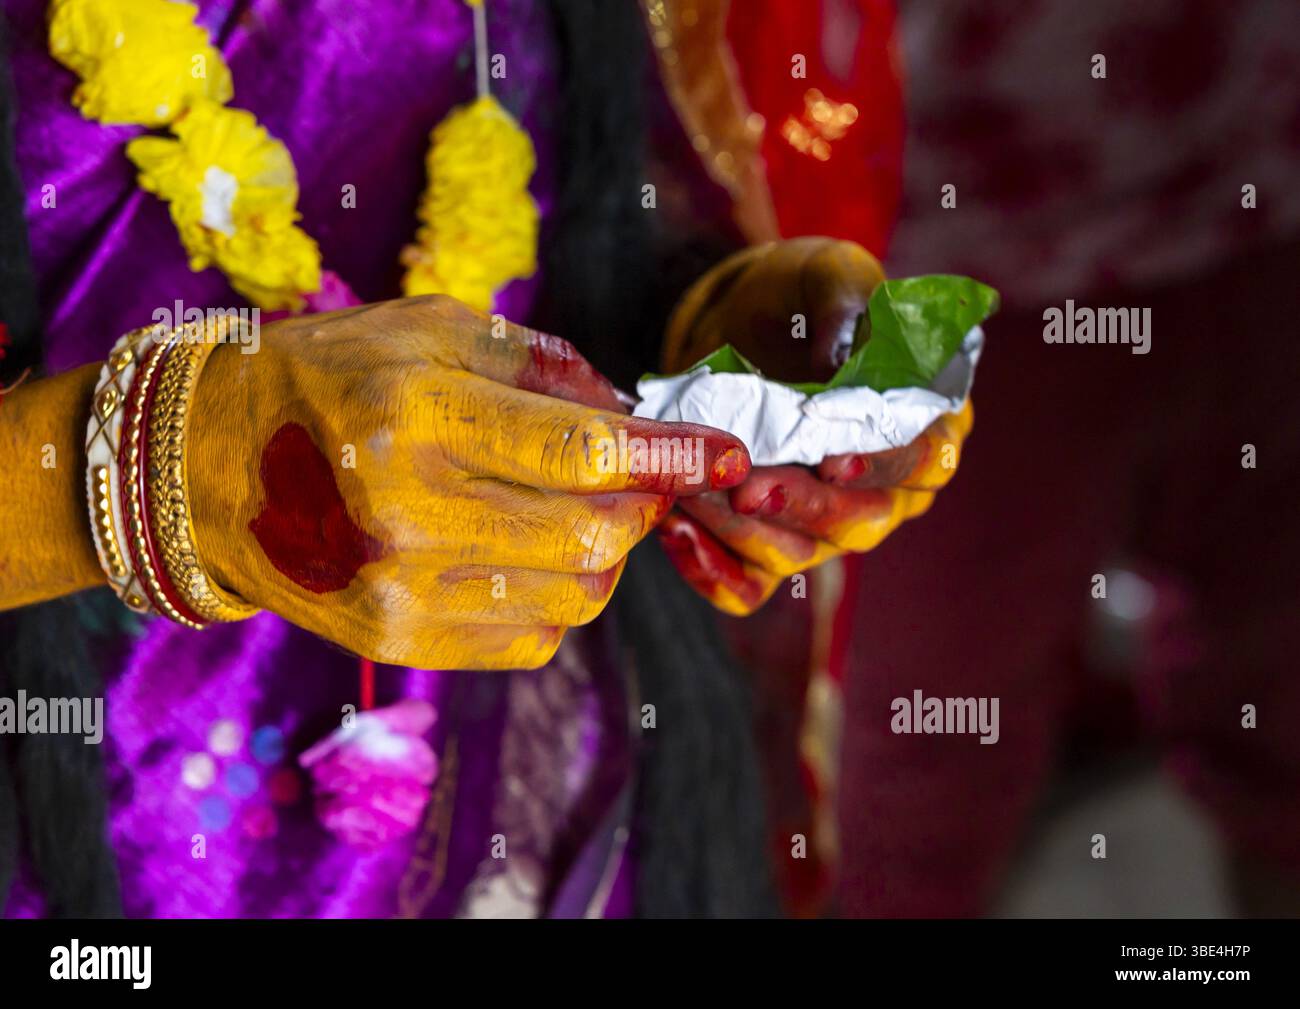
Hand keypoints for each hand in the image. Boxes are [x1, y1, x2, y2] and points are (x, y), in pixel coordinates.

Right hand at [188, 295, 748, 667]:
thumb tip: (637, 413)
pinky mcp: (399, 643)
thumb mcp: (427, 329)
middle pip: (597, 537)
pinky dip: (555, 595)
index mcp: (417, 418)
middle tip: (625, 473)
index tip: (728, 452)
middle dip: (638, 503)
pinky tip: (515, 553)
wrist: (209, 469)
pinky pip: (536, 639)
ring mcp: (401, 593)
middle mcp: (407, 515)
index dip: (672, 455)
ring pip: (577, 595)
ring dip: (600, 550)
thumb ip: (543, 365)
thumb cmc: (329, 379)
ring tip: (557, 507)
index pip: (584, 454)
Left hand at [656, 237, 968, 614]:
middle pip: (860, 523)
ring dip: (743, 528)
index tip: (837, 460)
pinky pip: (747, 585)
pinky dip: (712, 571)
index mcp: (925, 428)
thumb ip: (842, 303)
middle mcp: (885, 492)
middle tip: (751, 486)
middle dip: (804, 507)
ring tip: (694, 489)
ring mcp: (825, 527)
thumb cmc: (804, 297)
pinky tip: (677, 532)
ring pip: (797, 553)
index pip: (922, 461)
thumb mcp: (828, 275)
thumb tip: (837, 355)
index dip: (883, 465)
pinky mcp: (768, 544)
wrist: (743, 323)